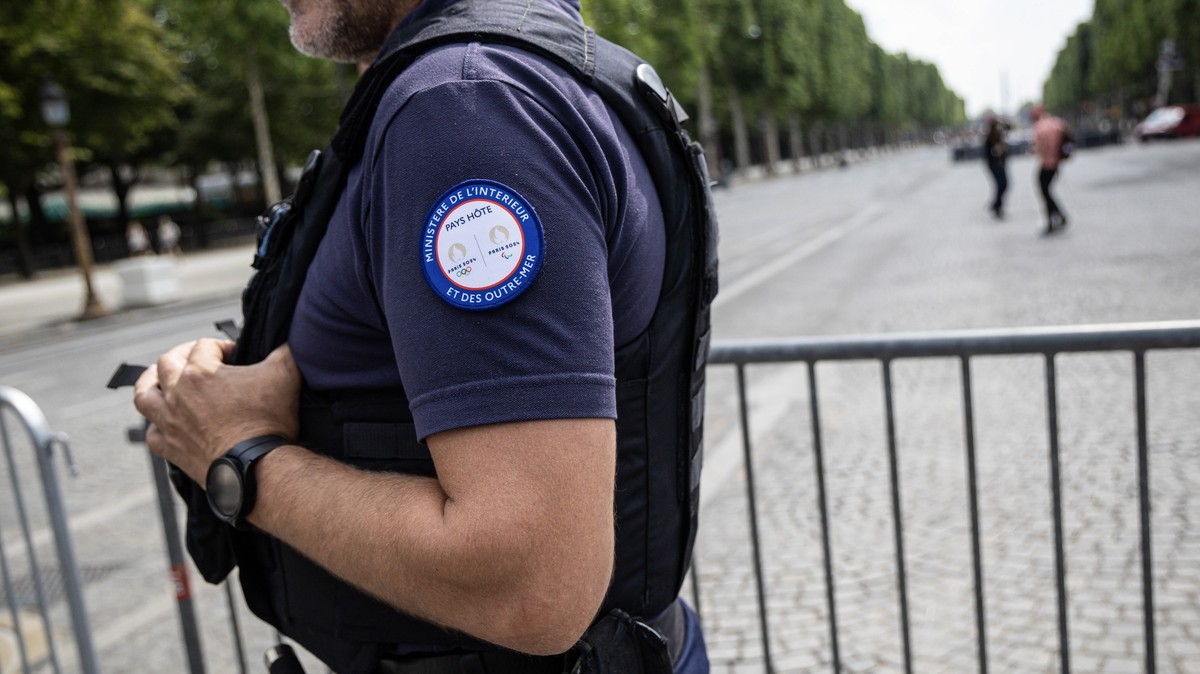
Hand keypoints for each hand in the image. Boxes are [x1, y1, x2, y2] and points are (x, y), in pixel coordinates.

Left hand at [133, 340, 300, 482]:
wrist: (256, 468)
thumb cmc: (267, 422)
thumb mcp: (285, 376)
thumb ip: (287, 351)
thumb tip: (294, 340)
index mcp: (200, 372)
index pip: (205, 346)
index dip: (223, 345)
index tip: (236, 354)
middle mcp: (178, 394)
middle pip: (166, 362)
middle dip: (182, 354)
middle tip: (197, 356)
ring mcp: (169, 422)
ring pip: (144, 395)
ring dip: (150, 383)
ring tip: (160, 379)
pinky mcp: (171, 448)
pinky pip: (151, 433)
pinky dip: (156, 425)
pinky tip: (166, 423)